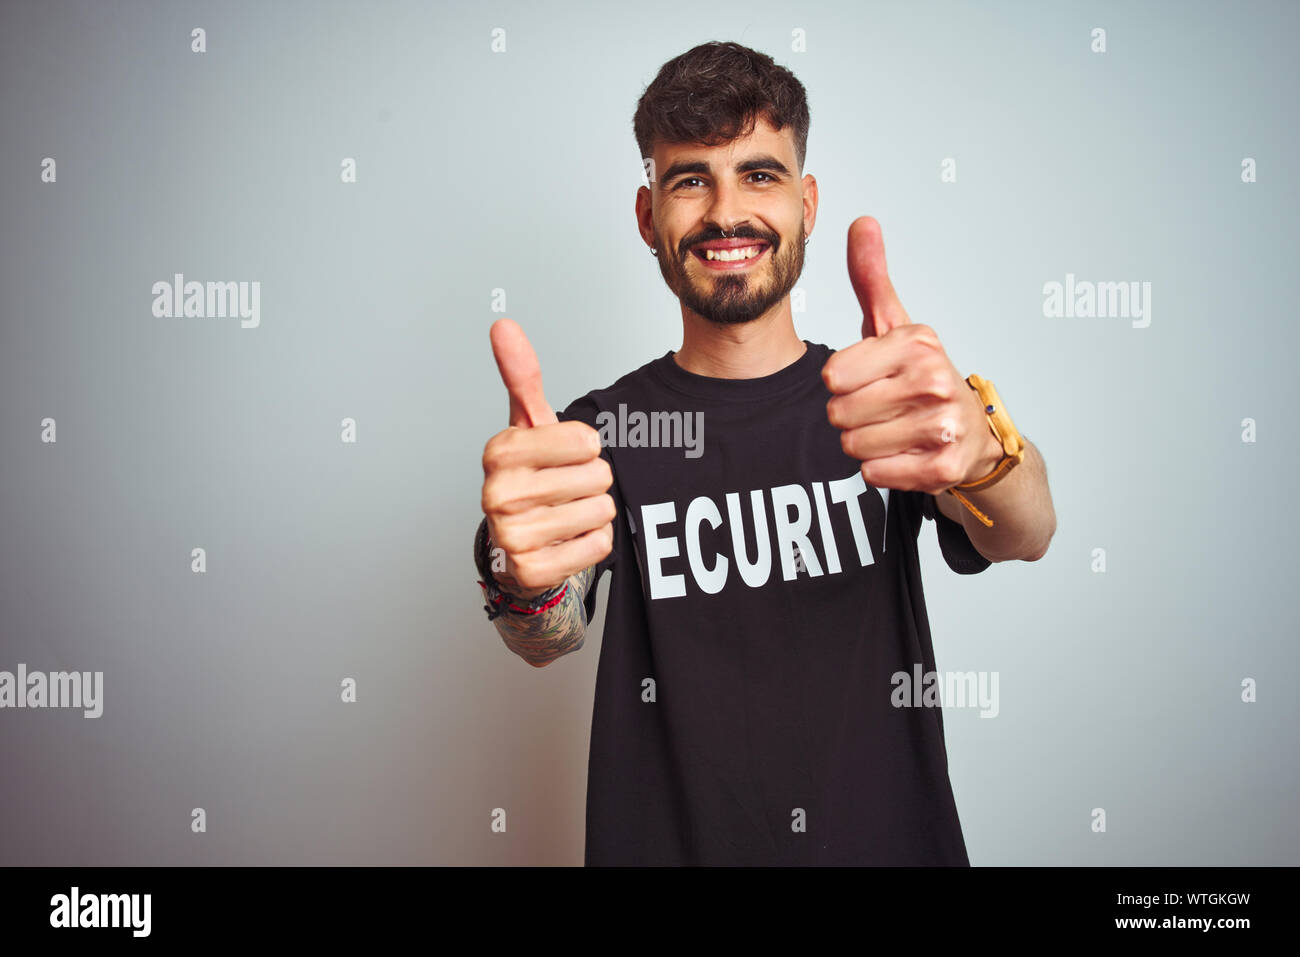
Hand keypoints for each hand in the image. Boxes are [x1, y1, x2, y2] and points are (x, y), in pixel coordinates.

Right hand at [481, 319, 614, 594]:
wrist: (518, 543)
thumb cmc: (530, 477)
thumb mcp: (528, 425)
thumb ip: (522, 375)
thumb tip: (503, 325)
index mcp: (500, 451)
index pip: (586, 440)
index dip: (585, 448)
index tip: (562, 457)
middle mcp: (498, 494)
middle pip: (598, 476)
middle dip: (592, 482)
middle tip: (565, 489)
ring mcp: (512, 535)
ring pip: (600, 511)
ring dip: (594, 512)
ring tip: (566, 513)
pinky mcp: (532, 570)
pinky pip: (598, 546)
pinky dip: (592, 543)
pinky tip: (567, 540)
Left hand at [821, 217, 1001, 494]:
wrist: (974, 433)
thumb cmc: (921, 377)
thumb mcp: (895, 325)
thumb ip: (871, 278)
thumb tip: (861, 221)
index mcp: (916, 343)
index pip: (831, 375)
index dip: (842, 382)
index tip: (871, 378)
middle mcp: (934, 381)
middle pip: (838, 414)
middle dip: (851, 416)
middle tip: (883, 409)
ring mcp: (942, 426)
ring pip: (853, 446)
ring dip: (865, 444)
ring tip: (895, 430)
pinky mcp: (943, 468)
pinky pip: (873, 474)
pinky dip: (882, 469)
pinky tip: (905, 454)